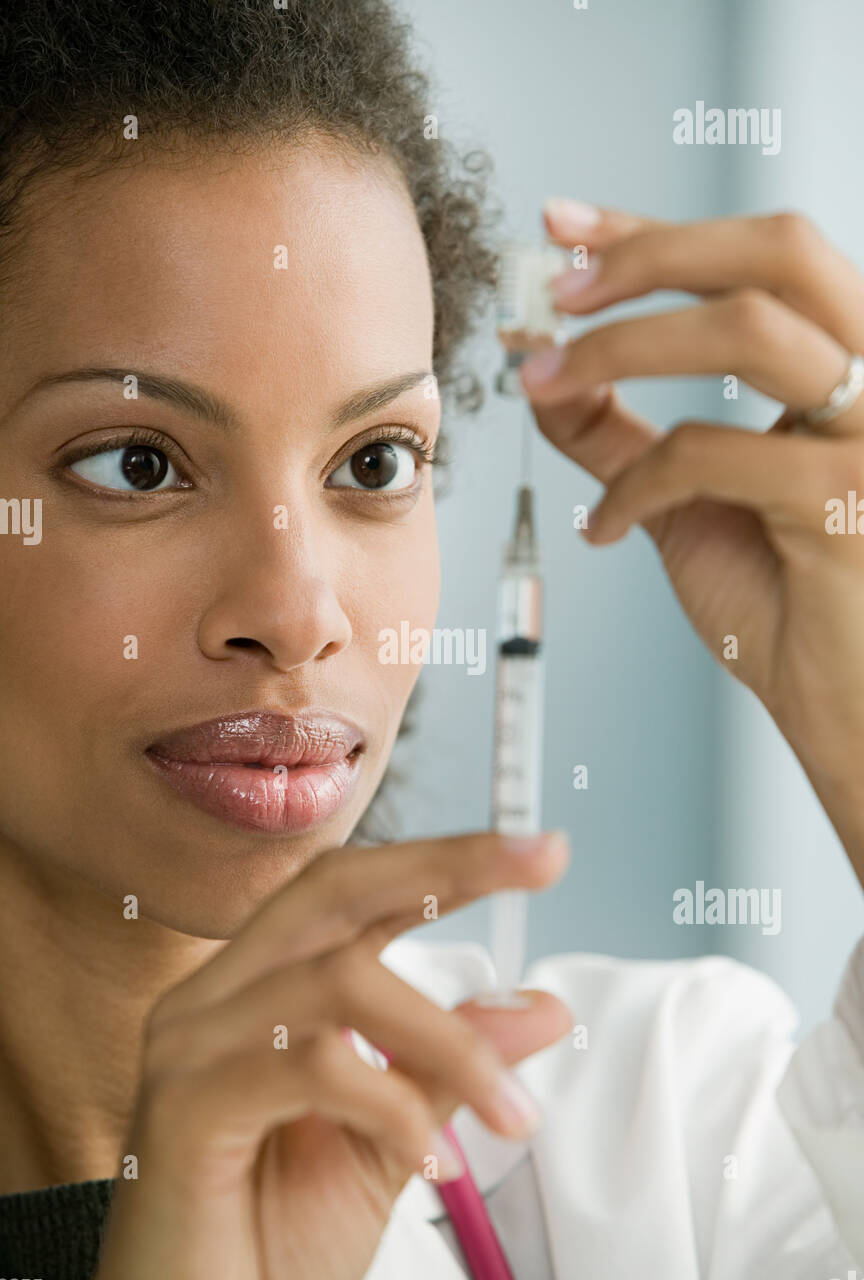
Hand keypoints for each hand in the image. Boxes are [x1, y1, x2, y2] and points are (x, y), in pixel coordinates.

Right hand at [87, 830, 570, 1279]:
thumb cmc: (273, 1244)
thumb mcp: (393, 1141)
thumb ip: (451, 1068)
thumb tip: (540, 1010)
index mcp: (260, 992)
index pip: (351, 893)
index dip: (442, 859)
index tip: (536, 850)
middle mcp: (215, 999)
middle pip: (332, 891)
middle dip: (446, 867)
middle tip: (539, 861)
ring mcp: (189, 1045)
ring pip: (339, 978)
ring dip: (449, 1040)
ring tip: (509, 1113)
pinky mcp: (182, 1105)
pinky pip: (312, 1065)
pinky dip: (392, 1104)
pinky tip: (430, 1159)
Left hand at [519, 201, 863, 838]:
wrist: (844, 707)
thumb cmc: (783, 602)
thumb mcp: (686, 500)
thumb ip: (620, 433)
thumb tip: (539, 368)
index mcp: (847, 362)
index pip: (761, 256)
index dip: (656, 230)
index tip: (561, 226)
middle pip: (777, 251)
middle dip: (652, 255)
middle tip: (558, 290)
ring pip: (747, 330)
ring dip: (622, 346)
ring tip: (544, 383)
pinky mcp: (845, 503)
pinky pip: (711, 456)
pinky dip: (631, 486)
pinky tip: (597, 528)